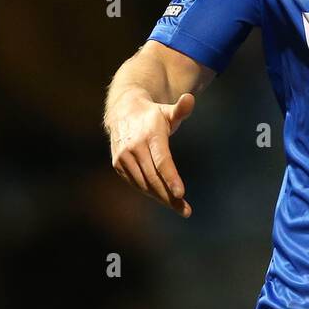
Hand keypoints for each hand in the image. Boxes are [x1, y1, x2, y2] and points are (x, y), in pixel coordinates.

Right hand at [108, 91, 194, 216]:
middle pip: (154, 178)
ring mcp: (124, 157)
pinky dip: (149, 192)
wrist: (123, 112)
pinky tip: (162, 197)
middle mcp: (134, 146)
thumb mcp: (168, 111)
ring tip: (178, 207)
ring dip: (161, 198)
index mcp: (150, 134)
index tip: (181, 193)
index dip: (171, 177)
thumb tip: (190, 98)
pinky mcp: (118, 164)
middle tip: (185, 210)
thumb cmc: (153, 115)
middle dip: (170, 196)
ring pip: (144, 184)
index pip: (162, 160)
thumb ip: (181, 109)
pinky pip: (136, 183)